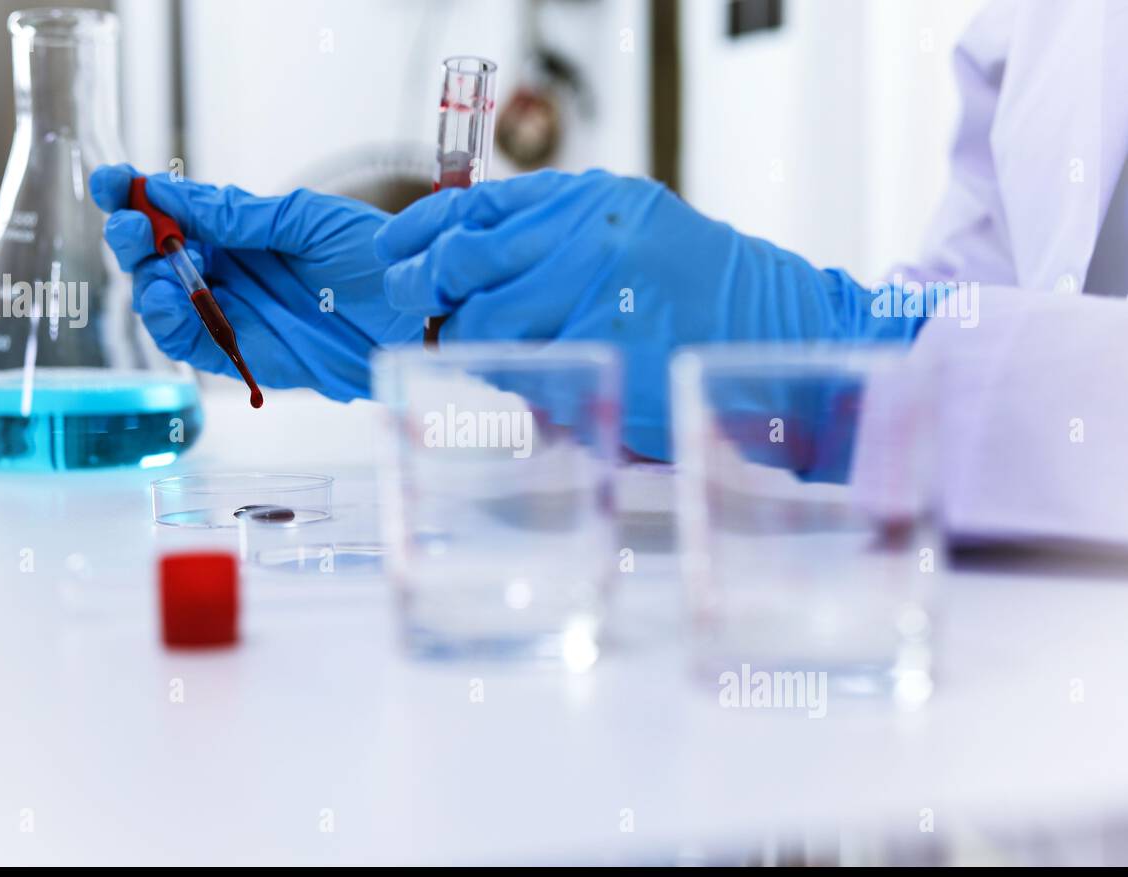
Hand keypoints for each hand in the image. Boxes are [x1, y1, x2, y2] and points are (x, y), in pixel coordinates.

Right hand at [90, 165, 417, 400]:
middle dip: (133, 234)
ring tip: (159, 262)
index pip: (173, 210)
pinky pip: (188, 341)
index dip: (135, 195)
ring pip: (160, 298)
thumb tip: (171, 193)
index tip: (112, 182)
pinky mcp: (238, 352)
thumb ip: (239, 215)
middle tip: (135, 224)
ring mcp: (229, 311)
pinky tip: (169, 299)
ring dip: (147, 278)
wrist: (413, 315)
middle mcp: (225, 269)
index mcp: (237, 229)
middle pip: (154, 254)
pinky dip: (168, 322)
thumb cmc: (372, 260)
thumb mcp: (307, 220)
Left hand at [373, 169, 919, 459]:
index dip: (418, 232)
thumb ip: (553, 238)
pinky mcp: (602, 351)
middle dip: (424, 290)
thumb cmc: (699, 288)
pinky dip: (515, 384)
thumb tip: (463, 261)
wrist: (778, 328)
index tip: (391, 253)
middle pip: (462, 261)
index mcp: (588, 199)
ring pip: (483, 324)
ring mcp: (593, 292)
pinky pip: (524, 373)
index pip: (473, 205)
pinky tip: (534, 384)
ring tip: (488, 356)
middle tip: (414, 308)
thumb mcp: (627, 232)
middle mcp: (584, 234)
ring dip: (469, 346)